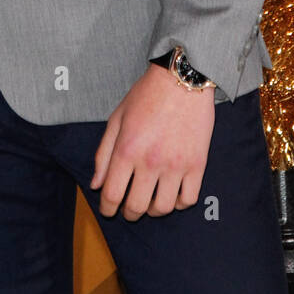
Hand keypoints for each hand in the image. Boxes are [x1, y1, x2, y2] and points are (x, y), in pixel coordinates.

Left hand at [90, 64, 214, 219]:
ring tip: (149, 202)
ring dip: (152, 211)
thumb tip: (96, 184)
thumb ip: (104, 153)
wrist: (181, 80)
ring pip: (163, 208)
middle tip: (128, 209)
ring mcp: (176, 165)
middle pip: (136, 206)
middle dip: (128, 213)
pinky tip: (171, 195)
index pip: (112, 194)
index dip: (107, 208)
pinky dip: (178, 203)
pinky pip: (187, 199)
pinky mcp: (197, 165)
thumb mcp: (117, 119)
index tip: (107, 210)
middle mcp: (151, 161)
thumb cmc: (146, 96)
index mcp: (127, 149)